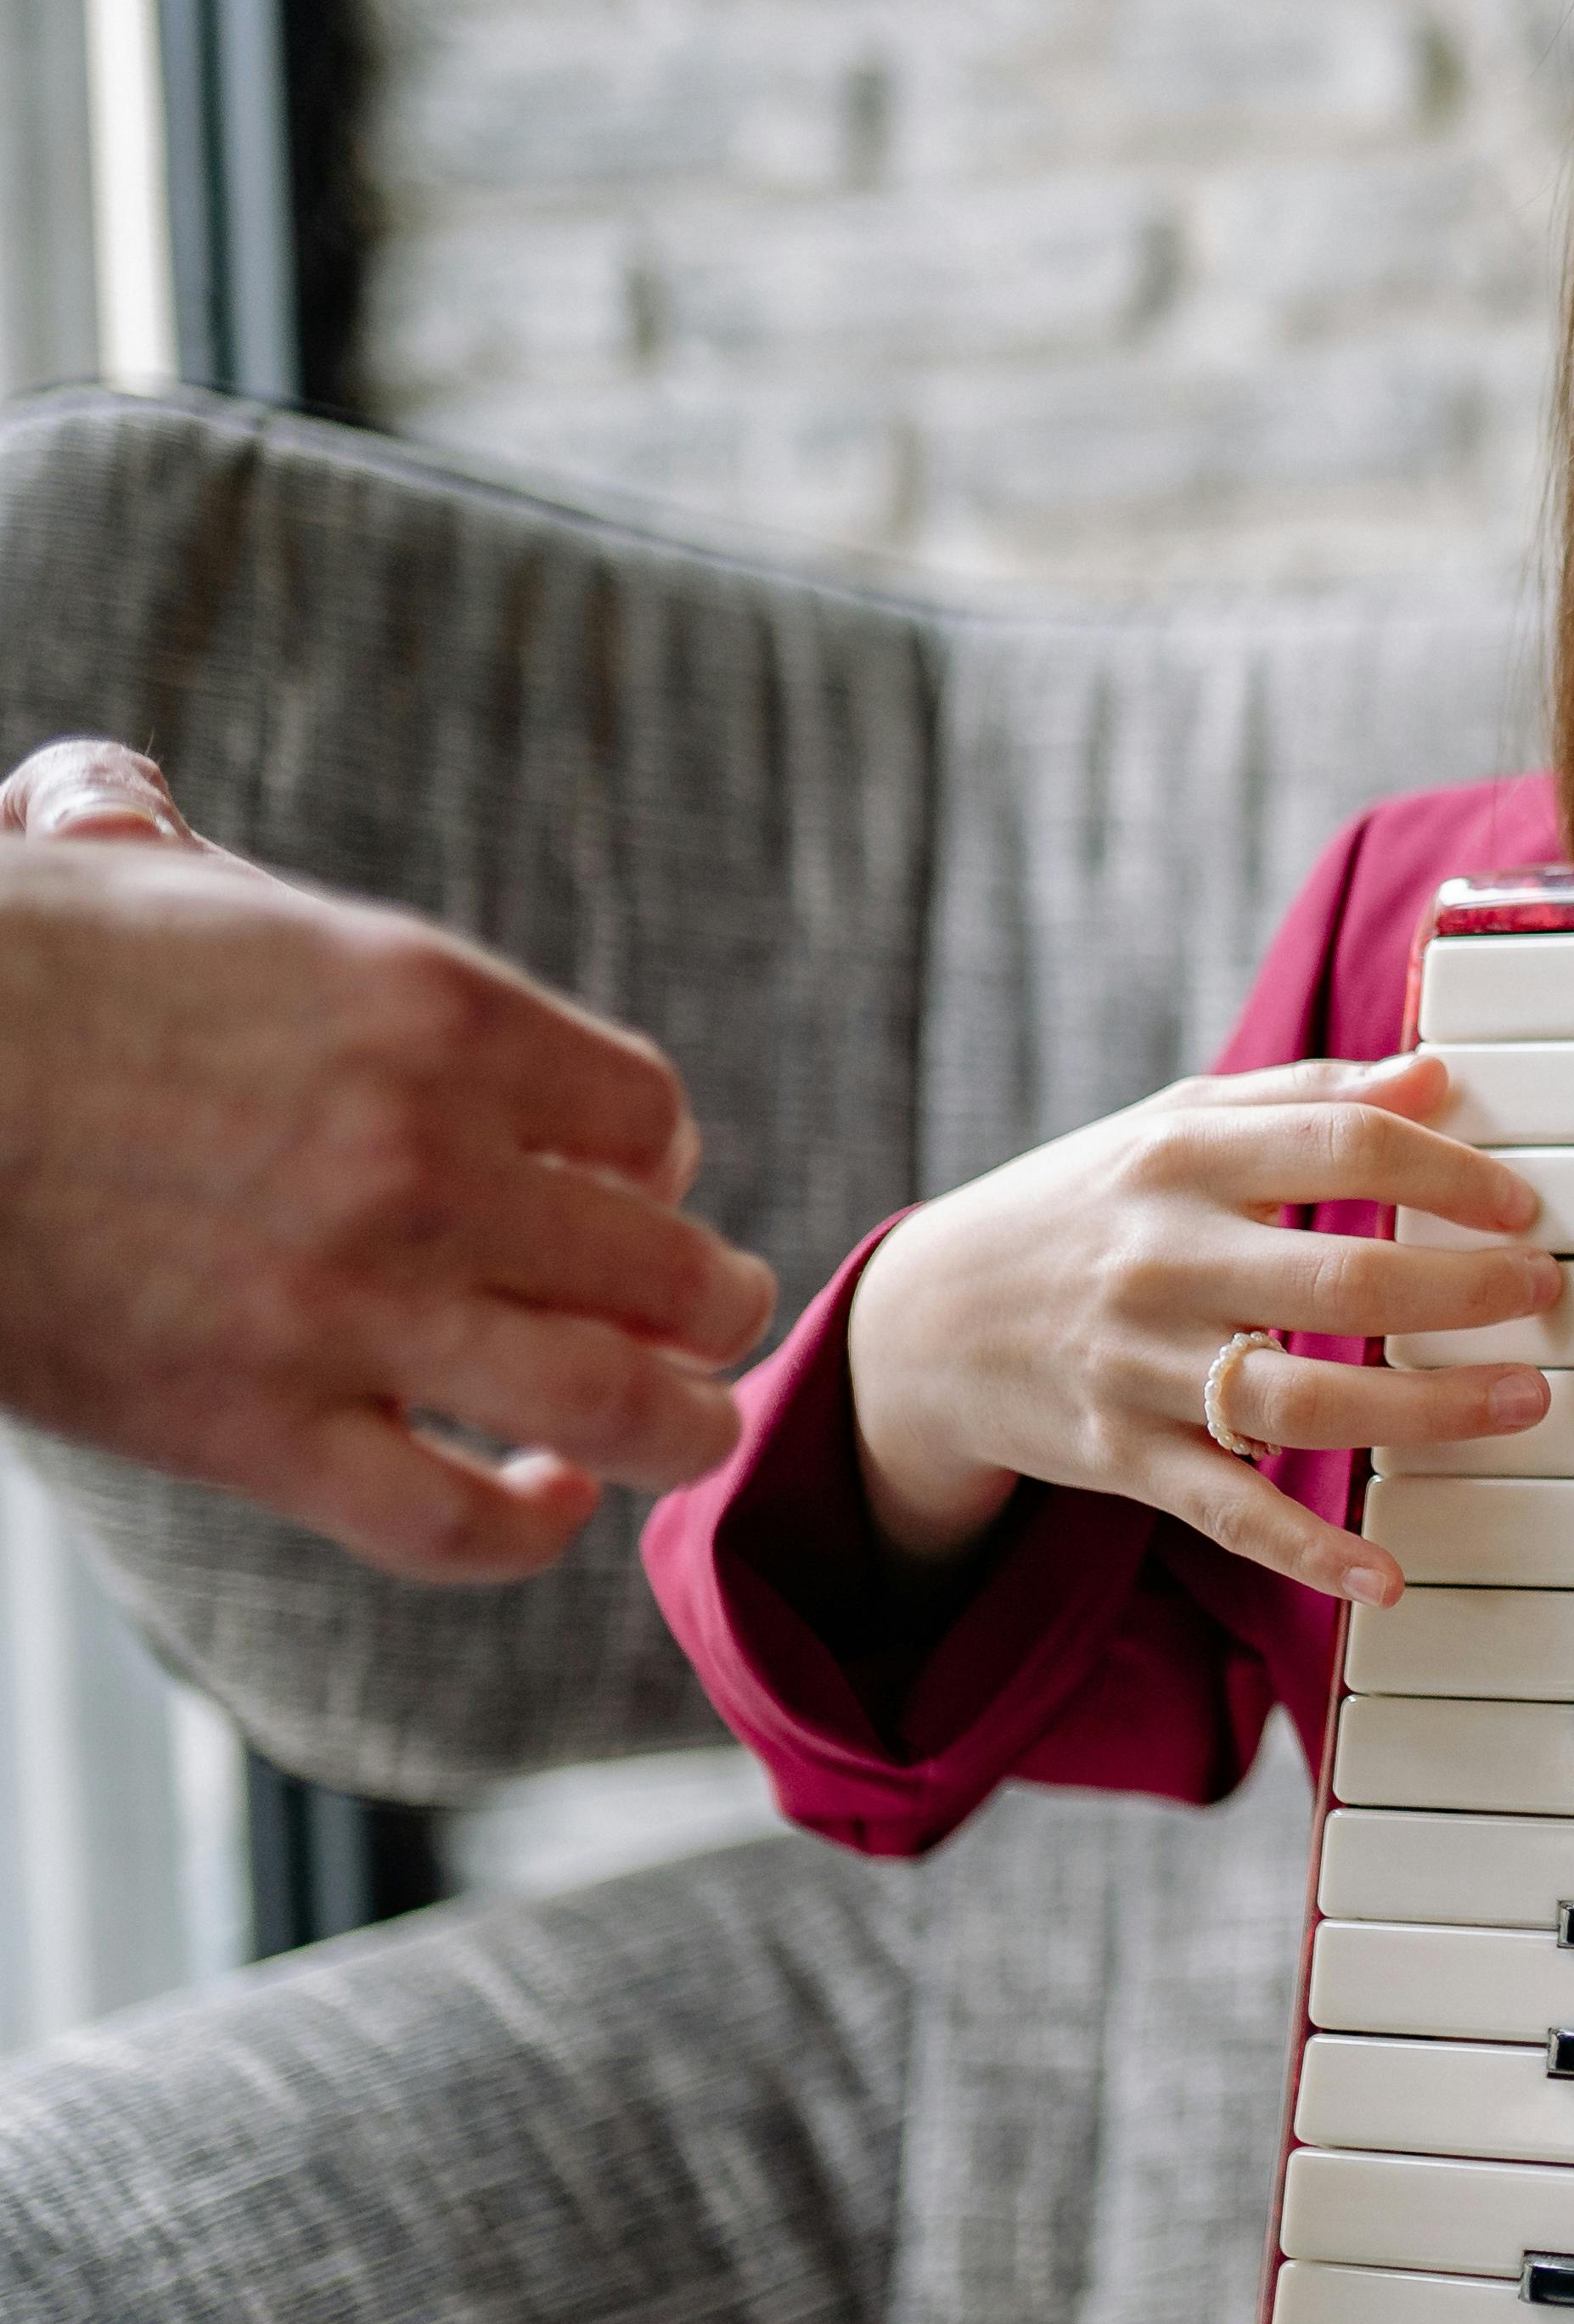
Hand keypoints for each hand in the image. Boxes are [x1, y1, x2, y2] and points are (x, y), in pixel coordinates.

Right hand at [0, 742, 779, 1581]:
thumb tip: (114, 796)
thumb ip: (186, 857)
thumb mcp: (129, 881)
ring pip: (614, 1405)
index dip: (655, 1164)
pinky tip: (536, 1497)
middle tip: (706, 1318)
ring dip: (676, 1426)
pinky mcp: (255, 1430)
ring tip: (678, 1426)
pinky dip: (525, 1528)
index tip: (627, 1186)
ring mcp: (350, 1306)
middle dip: (709, 1302)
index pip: (644, 1114)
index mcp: (431, 1012)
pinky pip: (455, 1524)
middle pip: (668, 1267)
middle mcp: (424, 1159)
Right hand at [841, 1050, 1561, 1608]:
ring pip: (1306, 1401)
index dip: (1451, 1174)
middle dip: (1464, 1293)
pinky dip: (1310, 1551)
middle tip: (1541, 1293)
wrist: (925, 1319)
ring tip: (1520, 1401)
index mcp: (1181, 1157)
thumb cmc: (1084, 1207)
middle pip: (1342, 1279)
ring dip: (1429, 1411)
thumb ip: (1306, 1096)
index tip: (1518, 1205)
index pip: (1343, 1146)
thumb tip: (1440, 1076)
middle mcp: (1162, 1260)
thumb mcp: (1175, 1123)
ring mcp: (1141, 1366)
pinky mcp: (1124, 1458)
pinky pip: (1230, 1512)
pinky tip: (1386, 1575)